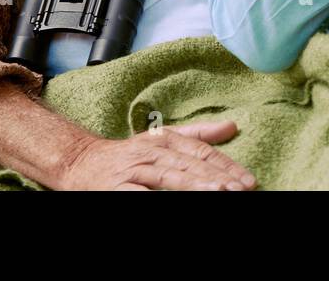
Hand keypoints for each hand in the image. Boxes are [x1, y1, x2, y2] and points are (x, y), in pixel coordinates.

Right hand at [56, 121, 257, 190]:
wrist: (80, 162)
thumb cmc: (127, 155)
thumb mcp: (161, 140)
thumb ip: (197, 135)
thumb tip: (232, 126)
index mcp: (164, 140)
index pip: (201, 152)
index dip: (226, 165)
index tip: (248, 180)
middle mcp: (150, 152)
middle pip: (189, 164)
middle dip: (217, 177)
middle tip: (240, 188)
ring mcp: (133, 170)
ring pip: (168, 176)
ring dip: (194, 185)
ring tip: (218, 192)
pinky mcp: (116, 188)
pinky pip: (140, 195)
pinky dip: (156, 198)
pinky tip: (173, 203)